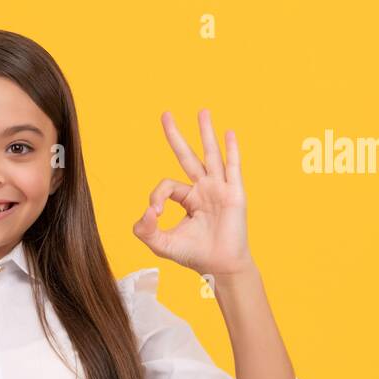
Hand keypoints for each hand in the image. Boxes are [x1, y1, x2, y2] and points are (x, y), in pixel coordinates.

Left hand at [133, 108, 255, 277]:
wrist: (219, 267)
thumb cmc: (194, 255)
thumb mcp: (161, 243)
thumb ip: (145, 230)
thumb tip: (144, 212)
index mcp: (187, 198)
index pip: (166, 185)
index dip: (156, 196)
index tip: (154, 214)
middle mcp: (203, 189)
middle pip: (187, 156)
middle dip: (175, 136)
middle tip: (165, 114)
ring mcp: (219, 188)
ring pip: (210, 155)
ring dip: (206, 132)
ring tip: (202, 111)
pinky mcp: (234, 193)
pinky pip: (233, 167)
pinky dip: (232, 150)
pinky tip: (229, 133)